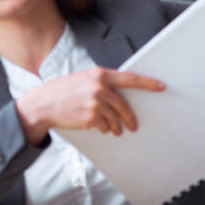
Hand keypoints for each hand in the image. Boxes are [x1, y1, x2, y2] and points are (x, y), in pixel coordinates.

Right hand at [15, 68, 164, 144]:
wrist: (43, 104)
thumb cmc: (63, 92)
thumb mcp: (83, 80)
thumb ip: (101, 84)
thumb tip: (119, 95)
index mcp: (99, 75)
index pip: (129, 78)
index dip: (147, 83)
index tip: (161, 86)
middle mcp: (99, 87)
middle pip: (124, 105)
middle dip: (130, 117)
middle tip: (133, 125)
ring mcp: (95, 103)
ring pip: (115, 118)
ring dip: (116, 126)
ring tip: (114, 129)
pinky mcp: (90, 117)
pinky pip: (105, 126)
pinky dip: (105, 129)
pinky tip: (100, 127)